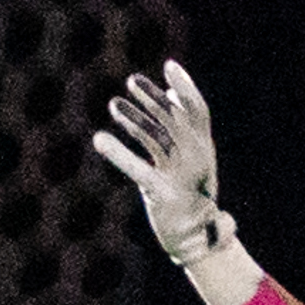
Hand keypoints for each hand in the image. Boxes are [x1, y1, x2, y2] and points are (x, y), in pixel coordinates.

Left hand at [92, 60, 233, 264]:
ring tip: (115, 105)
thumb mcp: (190, 157)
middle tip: (132, 81)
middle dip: (153, 99)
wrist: (197, 239)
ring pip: (156, 140)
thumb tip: (168, 92)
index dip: (186, 88)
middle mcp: (196, 160)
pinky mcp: (163, 195)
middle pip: (174, 121)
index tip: (170, 66)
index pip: (199, 111)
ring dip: (134, 120)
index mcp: (204, 148)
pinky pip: (138, 169)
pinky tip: (100, 139)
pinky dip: (118, 153)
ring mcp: (181, 178)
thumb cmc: (189, 193)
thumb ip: (180, 125)